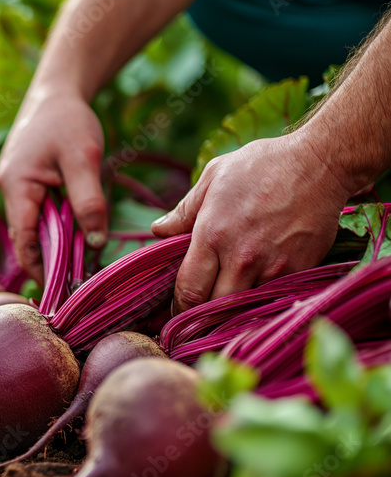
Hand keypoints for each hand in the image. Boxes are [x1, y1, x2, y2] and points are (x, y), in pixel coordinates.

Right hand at [0, 90, 108, 283]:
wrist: (57, 89)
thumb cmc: (69, 120)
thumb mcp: (85, 159)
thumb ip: (88, 201)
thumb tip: (95, 242)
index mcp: (17, 187)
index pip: (23, 241)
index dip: (39, 269)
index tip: (60, 292)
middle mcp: (10, 190)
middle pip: (26, 238)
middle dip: (49, 260)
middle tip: (77, 282)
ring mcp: (16, 186)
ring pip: (33, 227)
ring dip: (54, 243)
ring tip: (81, 263)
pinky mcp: (26, 182)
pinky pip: (38, 214)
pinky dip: (55, 227)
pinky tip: (76, 233)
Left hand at [152, 133, 352, 313]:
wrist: (319, 164)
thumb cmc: (261, 166)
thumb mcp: (213, 177)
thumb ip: (184, 211)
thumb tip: (158, 231)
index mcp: (212, 235)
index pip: (189, 290)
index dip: (180, 305)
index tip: (178, 308)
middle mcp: (241, 256)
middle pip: (215, 308)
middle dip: (204, 313)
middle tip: (201, 309)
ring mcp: (273, 266)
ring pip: (245, 306)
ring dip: (233, 308)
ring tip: (227, 301)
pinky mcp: (299, 269)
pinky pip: (273, 296)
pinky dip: (262, 298)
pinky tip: (256, 288)